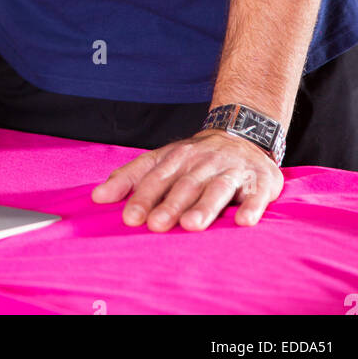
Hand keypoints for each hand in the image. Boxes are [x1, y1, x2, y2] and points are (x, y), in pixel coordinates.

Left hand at [91, 130, 283, 230]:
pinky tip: (244, 221)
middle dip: (170, 205)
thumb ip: (130, 178)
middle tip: (156, 225)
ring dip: (204, 208)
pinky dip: (251, 207)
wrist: (243, 132)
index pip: (156, 176)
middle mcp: (203, 162)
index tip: (129, 217)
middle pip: (185, 185)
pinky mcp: (260, 181)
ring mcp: (232, 170)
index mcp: (177, 157)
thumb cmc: (195, 158)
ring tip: (191, 226)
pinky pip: (257, 194)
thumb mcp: (162, 160)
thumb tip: (97, 198)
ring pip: (217, 189)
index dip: (143, 196)